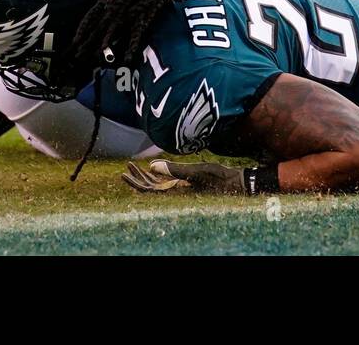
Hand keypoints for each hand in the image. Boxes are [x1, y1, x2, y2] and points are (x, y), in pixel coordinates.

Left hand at [122, 159, 247, 193]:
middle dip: (137, 178)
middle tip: (127, 167)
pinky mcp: (185, 184)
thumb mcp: (194, 171)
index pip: (148, 191)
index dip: (134, 183)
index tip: (123, 174)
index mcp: (174, 191)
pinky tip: (154, 168)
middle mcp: (175, 192)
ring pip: (156, 185)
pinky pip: (166, 182)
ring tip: (135, 166)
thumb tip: (151, 166)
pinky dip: (157, 175)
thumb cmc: (217, 177)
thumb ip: (173, 169)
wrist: (234, 183)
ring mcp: (180, 189)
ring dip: (145, 176)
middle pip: (149, 188)